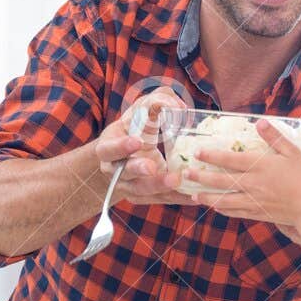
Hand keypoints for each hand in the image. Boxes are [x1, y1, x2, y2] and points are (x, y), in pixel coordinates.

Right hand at [93, 88, 195, 205]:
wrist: (127, 155)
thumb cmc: (136, 128)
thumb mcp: (141, 111)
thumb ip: (157, 101)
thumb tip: (178, 105)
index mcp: (108, 146)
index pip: (109, 148)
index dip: (120, 146)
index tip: (137, 141)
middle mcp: (114, 169)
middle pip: (123, 173)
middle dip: (137, 170)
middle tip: (152, 167)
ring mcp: (127, 185)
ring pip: (140, 190)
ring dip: (158, 186)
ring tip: (177, 180)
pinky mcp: (143, 197)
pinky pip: (159, 199)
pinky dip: (175, 197)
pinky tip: (192, 195)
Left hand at [186, 116, 300, 231]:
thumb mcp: (293, 152)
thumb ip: (275, 137)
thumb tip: (259, 121)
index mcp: (260, 166)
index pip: (230, 160)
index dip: (211, 156)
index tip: (197, 153)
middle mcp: (252, 184)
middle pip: (220, 181)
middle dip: (201, 177)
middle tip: (186, 174)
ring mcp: (253, 201)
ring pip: (223, 200)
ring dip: (206, 197)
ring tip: (193, 194)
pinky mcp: (256, 213)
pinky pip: (234, 212)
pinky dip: (222, 209)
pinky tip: (214, 207)